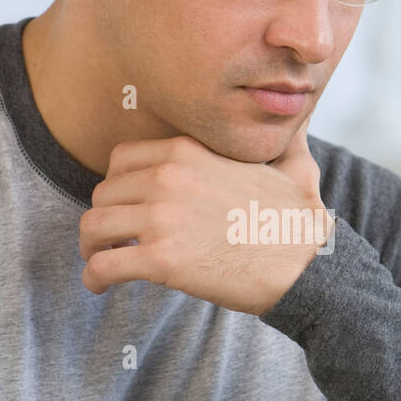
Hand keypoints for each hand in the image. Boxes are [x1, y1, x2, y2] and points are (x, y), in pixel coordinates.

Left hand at [78, 124, 334, 315]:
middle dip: (105, 218)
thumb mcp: (294, 165)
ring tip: (101, 261)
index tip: (125, 206)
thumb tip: (300, 115)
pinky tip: (99, 286)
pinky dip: (94, 278)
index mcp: (187, 151)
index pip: (121, 160)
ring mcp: (161, 218)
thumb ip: (285, 138)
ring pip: (93, 227)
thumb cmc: (299, 223)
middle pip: (103, 194)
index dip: (118, 186)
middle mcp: (168, 177)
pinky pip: (103, 266)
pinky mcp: (161, 260)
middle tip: (112, 239)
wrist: (308, 266)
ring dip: (92, 247)